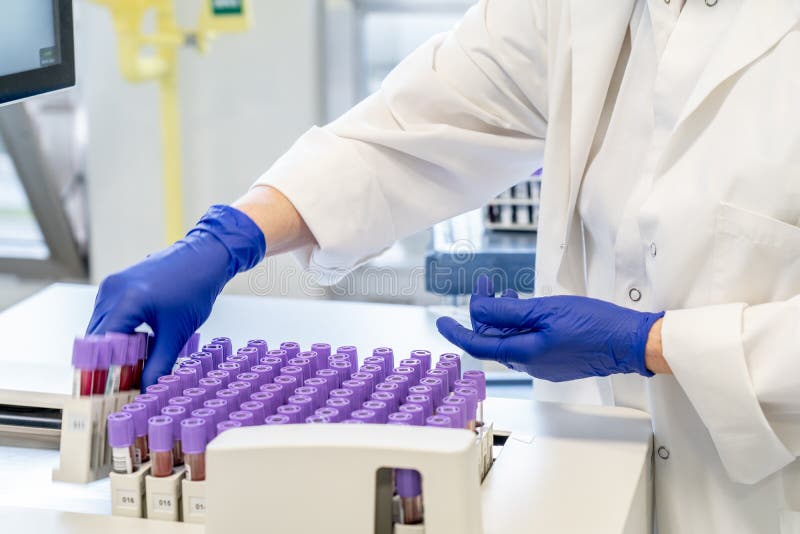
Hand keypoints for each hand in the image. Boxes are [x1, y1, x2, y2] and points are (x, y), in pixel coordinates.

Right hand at [87, 205, 265, 387]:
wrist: (204, 256)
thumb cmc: (194, 288)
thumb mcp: (177, 332)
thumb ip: (160, 364)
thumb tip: (147, 391)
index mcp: (125, 302)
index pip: (102, 346)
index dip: (105, 369)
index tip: (113, 389)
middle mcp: (111, 291)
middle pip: (96, 338)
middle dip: (107, 361)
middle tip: (122, 382)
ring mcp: (111, 285)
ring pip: (101, 326)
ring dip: (113, 346)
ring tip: (133, 365)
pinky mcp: (116, 284)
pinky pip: (108, 314)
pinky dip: (117, 331)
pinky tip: (137, 343)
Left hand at [437, 277, 663, 381]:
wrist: (629, 342)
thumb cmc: (594, 325)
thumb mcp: (545, 310)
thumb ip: (507, 312)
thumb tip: (478, 311)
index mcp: (524, 354)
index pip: (477, 345)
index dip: (456, 332)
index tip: (441, 322)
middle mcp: (530, 364)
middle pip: (493, 340)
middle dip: (483, 313)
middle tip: (484, 286)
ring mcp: (543, 364)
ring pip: (510, 340)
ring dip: (502, 317)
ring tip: (505, 294)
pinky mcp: (555, 360)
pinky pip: (526, 343)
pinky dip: (519, 324)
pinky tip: (525, 309)